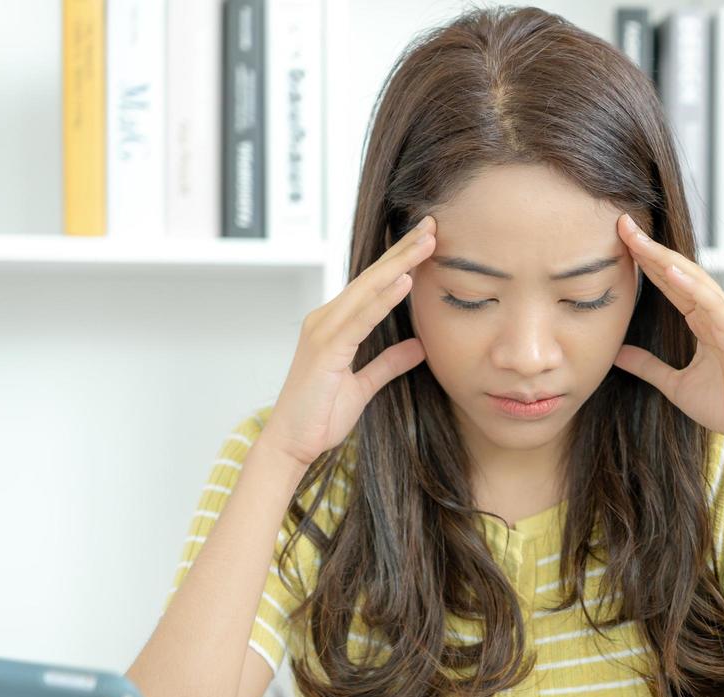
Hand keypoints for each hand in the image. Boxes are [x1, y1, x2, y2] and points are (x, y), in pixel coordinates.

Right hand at [261, 215, 436, 467]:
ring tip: (425, 242)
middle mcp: (326, 321)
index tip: (428, 242)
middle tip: (432, 225)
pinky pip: (360, 318)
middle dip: (403, 251)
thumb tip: (417, 346)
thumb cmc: (319, 416)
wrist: (291, 444)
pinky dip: (383, 298)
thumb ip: (388, 363)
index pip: (373, 286)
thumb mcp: (364, 387)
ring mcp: (324, 332)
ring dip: (398, 264)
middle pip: (371, 278)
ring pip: (367, 290)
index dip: (400, 262)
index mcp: (336, 326)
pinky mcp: (326, 350)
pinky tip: (404, 281)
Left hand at [613, 214, 723, 449]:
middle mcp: (717, 311)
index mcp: (703, 319)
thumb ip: (648, 366)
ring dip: (665, 258)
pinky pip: (711, 302)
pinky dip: (691, 285)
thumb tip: (617, 354)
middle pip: (678, 272)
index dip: (644, 262)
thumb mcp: (674, 384)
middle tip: (622, 224)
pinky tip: (669, 270)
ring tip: (638, 239)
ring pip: (693, 279)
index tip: (619, 241)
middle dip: (649, 249)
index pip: (668, 282)